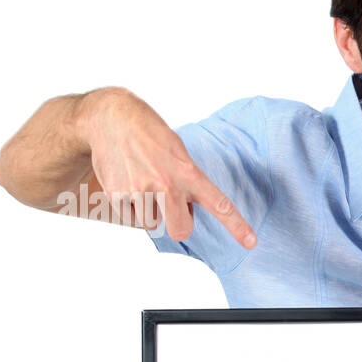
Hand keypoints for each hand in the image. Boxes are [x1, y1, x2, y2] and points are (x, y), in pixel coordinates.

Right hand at [78, 87, 256, 246]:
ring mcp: (141, 191)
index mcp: (188, 172)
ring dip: (152, 210)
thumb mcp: (178, 152)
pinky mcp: (117, 195)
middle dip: (179, 223)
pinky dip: (130, 206)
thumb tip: (186, 210)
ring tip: (144, 182)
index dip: (236, 226)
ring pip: (154, 224)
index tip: (250, 243)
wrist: (111, 118)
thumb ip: (188, 181)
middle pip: (181, 231)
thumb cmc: (150, 135)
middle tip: (172, 204)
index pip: (219, 204)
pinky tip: (128, 182)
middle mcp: (166, 184)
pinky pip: (131, 218)